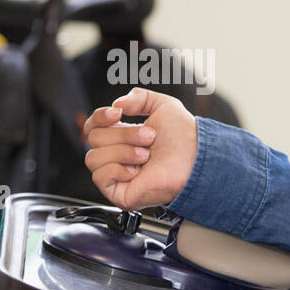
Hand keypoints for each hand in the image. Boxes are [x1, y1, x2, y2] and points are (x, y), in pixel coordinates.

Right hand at [80, 87, 197, 210]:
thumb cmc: (185, 138)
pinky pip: (99, 177)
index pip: (92, 126)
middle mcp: (118, 156)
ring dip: (122, 152)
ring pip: (93, 158)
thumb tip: (116, 104)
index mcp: (123, 137)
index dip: (100, 117)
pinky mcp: (119, 193)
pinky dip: (117, 170)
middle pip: (94, 139)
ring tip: (146, 155)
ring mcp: (117, 175)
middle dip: (123, 134)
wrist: (197, 159)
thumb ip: (139, 97)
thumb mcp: (163, 106)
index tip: (117, 113)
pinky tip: (136, 171)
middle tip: (149, 138)